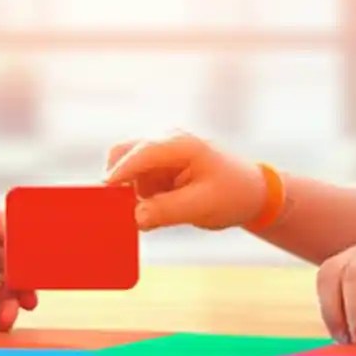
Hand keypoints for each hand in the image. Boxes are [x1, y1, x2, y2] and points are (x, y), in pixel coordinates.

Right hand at [103, 132, 266, 230]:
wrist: (251, 192)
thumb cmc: (232, 195)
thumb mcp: (202, 207)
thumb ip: (167, 211)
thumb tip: (135, 216)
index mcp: (183, 144)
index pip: (142, 153)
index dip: (120, 173)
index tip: (104, 194)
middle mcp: (167, 139)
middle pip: (124, 151)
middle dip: (118, 179)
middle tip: (122, 207)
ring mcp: (161, 149)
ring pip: (126, 165)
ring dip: (130, 189)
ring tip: (153, 209)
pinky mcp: (158, 162)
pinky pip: (135, 176)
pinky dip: (138, 192)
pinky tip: (157, 205)